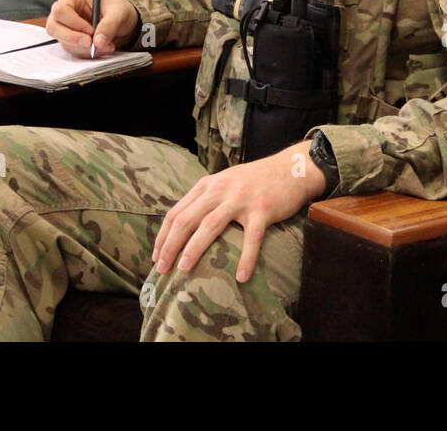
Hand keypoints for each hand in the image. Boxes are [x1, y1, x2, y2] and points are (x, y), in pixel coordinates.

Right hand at [45, 0, 138, 57]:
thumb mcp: (118, 13)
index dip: (73, 23)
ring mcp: (65, 28)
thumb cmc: (117, 10)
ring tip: (106, 45)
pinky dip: (88, 53)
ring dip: (85, 49)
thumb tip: (98, 41)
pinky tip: (102, 48)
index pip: (60, 10)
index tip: (91, 30)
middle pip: (54, 28)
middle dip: (73, 39)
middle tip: (91, 43)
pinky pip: (73, 51)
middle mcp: (64, 13)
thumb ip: (109, 25)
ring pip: (64, 43)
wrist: (122, 23)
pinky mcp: (70, 42)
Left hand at [151, 142, 326, 282]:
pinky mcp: (262, 209)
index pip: (176, 212)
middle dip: (170, 246)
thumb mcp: (224, 182)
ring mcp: (241, 199)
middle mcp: (220, 190)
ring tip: (183, 270)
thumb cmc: (256, 180)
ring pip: (210, 225)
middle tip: (162, 269)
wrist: (290, 168)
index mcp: (207, 185)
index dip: (163, 236)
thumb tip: (185, 228)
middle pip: (186, 219)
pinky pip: (251, 237)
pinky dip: (246, 258)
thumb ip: (206, 198)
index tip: (156, 257)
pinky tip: (241, 276)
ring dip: (194, 249)